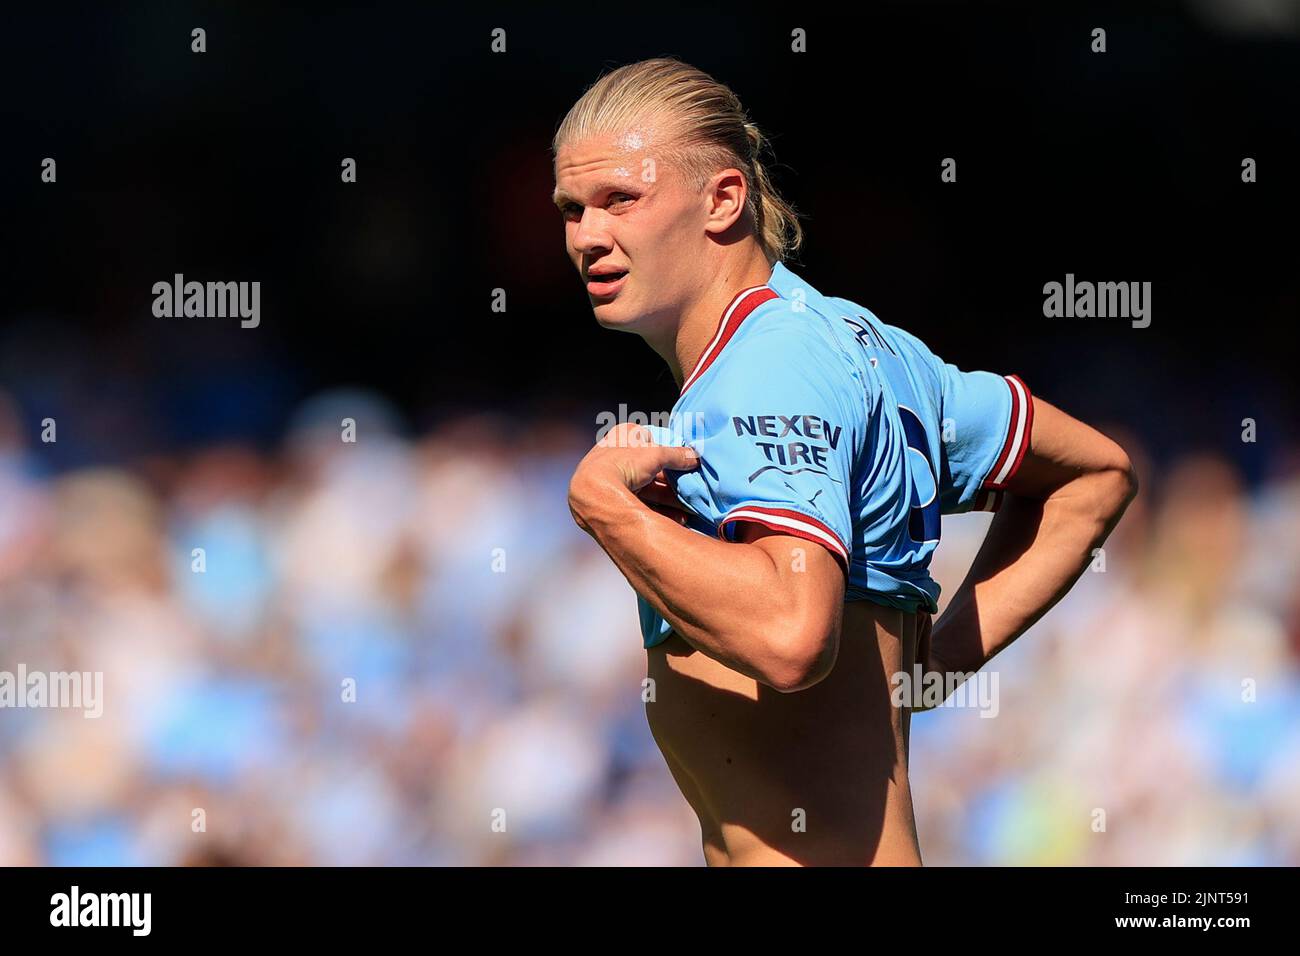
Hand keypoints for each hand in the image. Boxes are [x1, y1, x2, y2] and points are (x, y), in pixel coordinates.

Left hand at [568, 424, 699, 532]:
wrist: (595, 495)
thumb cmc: (624, 463)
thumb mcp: (656, 454)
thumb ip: (677, 455)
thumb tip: (695, 457)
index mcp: (620, 436)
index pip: (647, 438)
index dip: (665, 450)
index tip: (680, 463)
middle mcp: (613, 456)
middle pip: (649, 468)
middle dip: (670, 481)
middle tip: (689, 490)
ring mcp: (610, 480)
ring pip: (646, 488)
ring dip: (668, 498)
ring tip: (688, 509)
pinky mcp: (612, 501)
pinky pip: (640, 504)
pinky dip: (659, 510)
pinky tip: (677, 519)